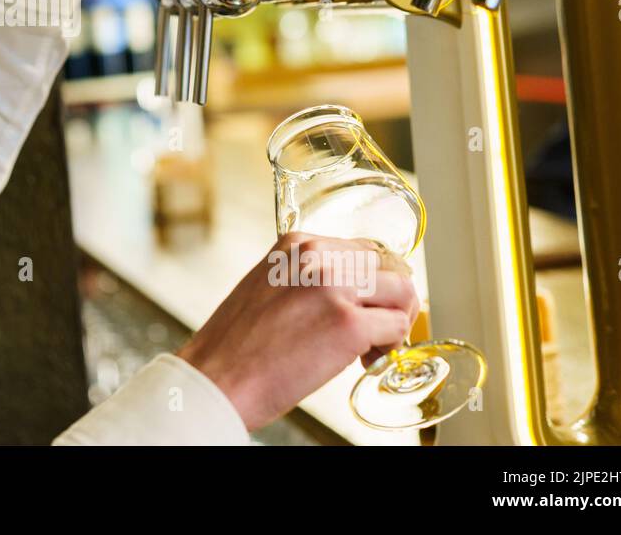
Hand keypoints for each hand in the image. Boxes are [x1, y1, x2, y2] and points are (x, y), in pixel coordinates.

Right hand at [175, 232, 420, 431]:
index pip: (363, 249)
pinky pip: (396, 329)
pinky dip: (389, 348)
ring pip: (402, 292)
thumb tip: (351, 289)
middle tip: (372, 332)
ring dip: (395, 322)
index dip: (370, 283)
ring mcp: (334, 288)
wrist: (218, 377)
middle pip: (388, 267)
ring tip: (370, 348)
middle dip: (388, 300)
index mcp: (297, 244)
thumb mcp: (270, 285)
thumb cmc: (239, 344)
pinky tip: (363, 361)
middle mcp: (318, 257)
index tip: (361, 306)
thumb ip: (308, 277)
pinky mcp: (348, 325)